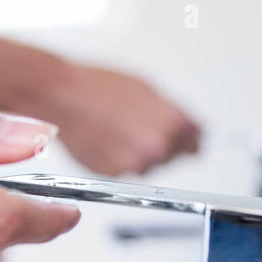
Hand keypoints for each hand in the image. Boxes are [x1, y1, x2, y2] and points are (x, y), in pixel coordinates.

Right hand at [24, 60, 200, 176]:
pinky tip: (105, 139)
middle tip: (137, 126)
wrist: (63, 97)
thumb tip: (193, 127)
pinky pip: (124, 171)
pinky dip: (117, 159)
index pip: (197, 143)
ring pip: (147, 166)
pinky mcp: (113, 173)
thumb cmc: (99, 87)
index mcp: (173, 123)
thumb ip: (175, 112)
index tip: (186, 141)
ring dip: (138, 154)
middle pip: (172, 156)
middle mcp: (157, 148)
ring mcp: (135, 164)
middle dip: (160, 144)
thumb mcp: (148, 88)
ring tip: (116, 129)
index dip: (189, 140)